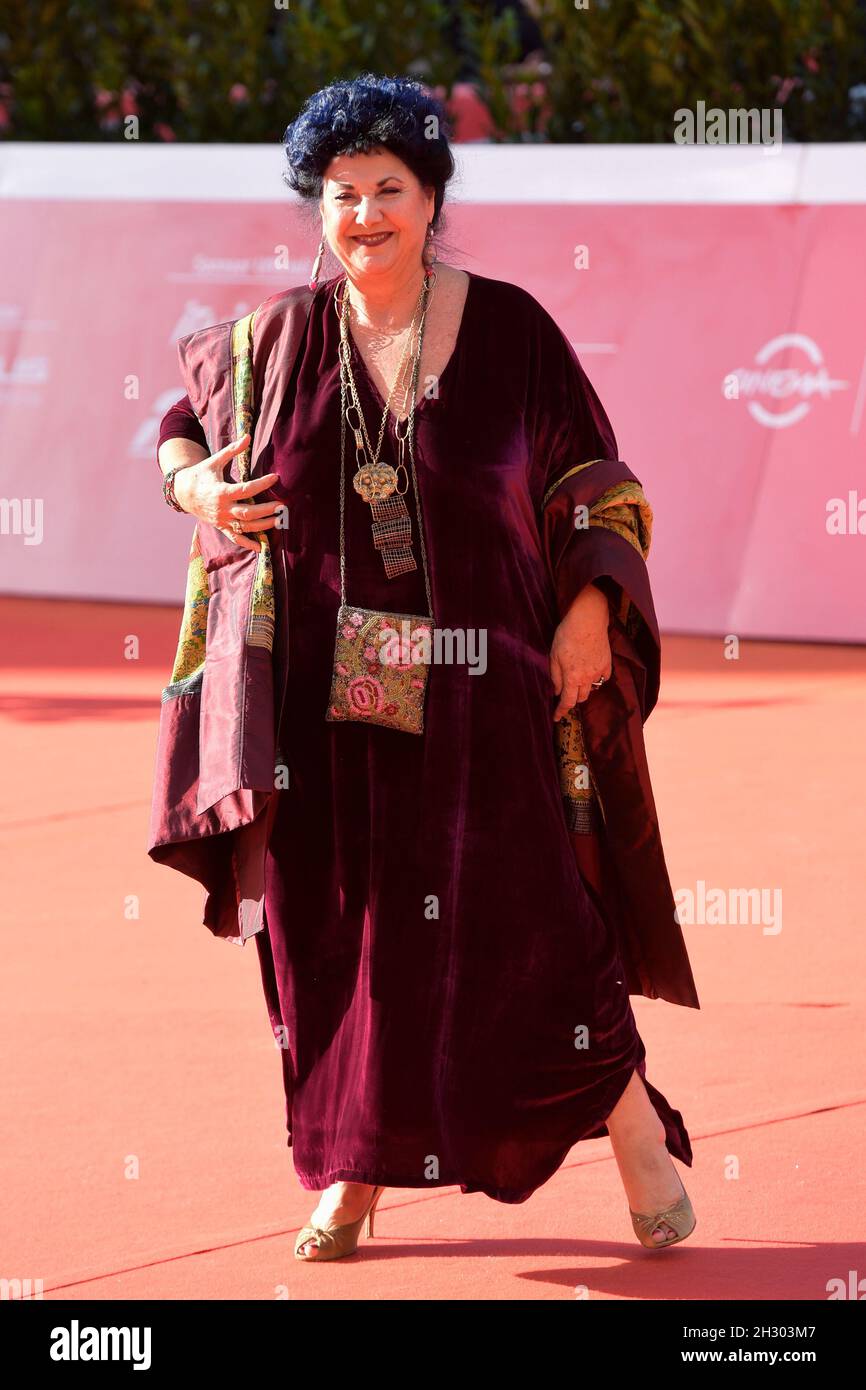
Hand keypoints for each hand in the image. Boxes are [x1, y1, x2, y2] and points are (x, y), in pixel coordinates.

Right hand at [171, 434, 282, 553]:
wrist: (183, 492)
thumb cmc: (201, 474)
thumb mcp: (215, 461)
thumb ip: (232, 450)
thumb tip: (248, 436)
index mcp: (221, 491)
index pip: (246, 489)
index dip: (262, 484)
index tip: (276, 477)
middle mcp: (222, 508)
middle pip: (248, 512)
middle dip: (267, 510)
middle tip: (282, 506)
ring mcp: (222, 520)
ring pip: (245, 527)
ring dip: (263, 526)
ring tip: (279, 521)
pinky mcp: (221, 527)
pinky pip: (235, 538)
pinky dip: (247, 544)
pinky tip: (261, 547)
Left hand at [549, 582, 611, 720]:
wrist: (588, 620)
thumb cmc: (567, 635)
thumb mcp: (553, 655)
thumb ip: (555, 676)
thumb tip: (556, 691)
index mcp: (572, 677)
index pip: (567, 702)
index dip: (561, 711)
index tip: (557, 717)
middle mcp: (587, 678)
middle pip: (581, 698)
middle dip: (572, 699)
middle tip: (566, 695)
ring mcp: (599, 671)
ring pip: (592, 689)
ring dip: (584, 690)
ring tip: (577, 683)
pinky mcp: (607, 663)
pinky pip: (603, 678)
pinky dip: (596, 679)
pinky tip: (590, 673)